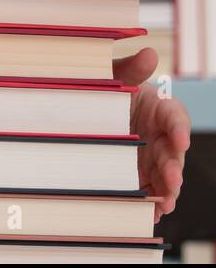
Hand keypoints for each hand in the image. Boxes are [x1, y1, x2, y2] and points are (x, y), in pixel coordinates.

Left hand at [113, 46, 190, 222]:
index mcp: (158, 109)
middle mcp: (160, 136)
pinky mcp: (141, 175)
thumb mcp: (113, 77)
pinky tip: (150, 214)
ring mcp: (152, 158)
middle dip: (174, 167)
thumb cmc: (106, 91)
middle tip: (171, 179)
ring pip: (166, 176)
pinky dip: (151, 203)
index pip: (175, 116)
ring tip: (164, 203)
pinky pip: (149, 191)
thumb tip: (149, 52)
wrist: (87, 112)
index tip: (180, 139)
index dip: (179, 128)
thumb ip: (129, 68)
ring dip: (167, 191)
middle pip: (173, 152)